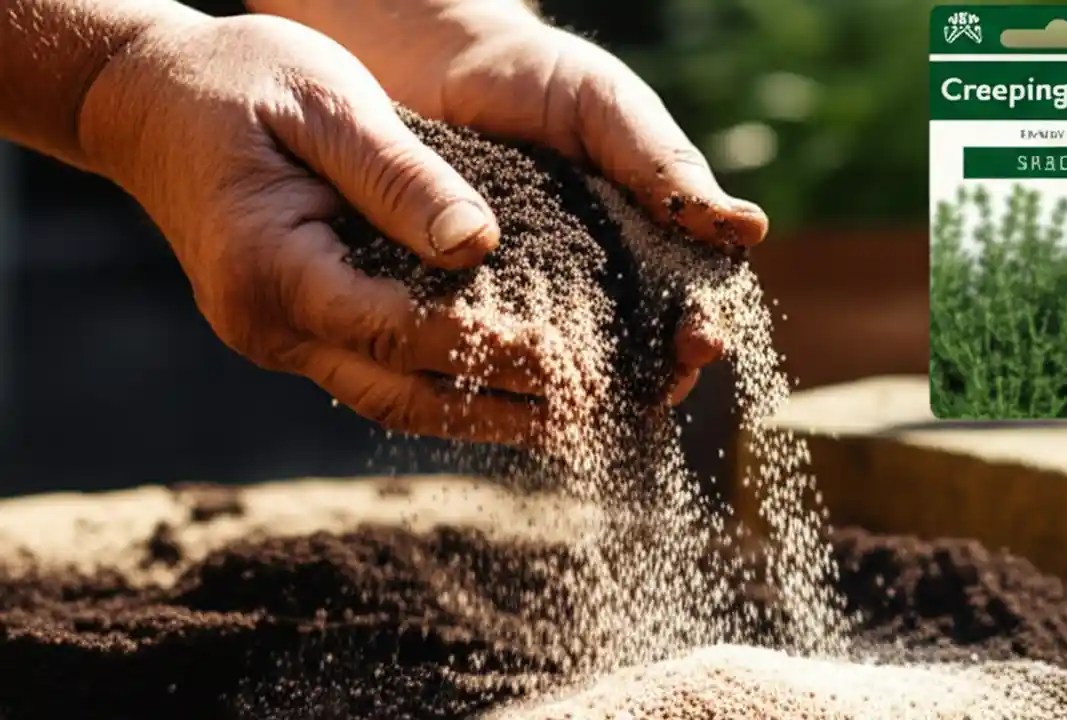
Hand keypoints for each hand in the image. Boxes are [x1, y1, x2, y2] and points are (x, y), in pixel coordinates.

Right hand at [78, 13, 553, 443]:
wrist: (148, 101)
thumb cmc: (240, 84)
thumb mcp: (328, 104)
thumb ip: (400, 177)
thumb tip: (476, 244)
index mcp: (273, 267)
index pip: (400, 332)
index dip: (489, 350)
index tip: (568, 358)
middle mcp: (267, 323)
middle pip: (399, 393)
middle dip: (497, 410)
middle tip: (584, 413)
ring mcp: (272, 336)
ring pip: (387, 400)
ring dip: (473, 417)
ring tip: (559, 422)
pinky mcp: (288, 329)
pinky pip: (371, 375)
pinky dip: (438, 388)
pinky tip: (496, 391)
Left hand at [250, 0, 767, 403]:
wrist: (430, 58)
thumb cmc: (536, 75)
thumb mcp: (608, 108)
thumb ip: (664, 167)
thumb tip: (751, 231)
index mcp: (642, 236)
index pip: (685, 297)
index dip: (698, 324)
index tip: (702, 341)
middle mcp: (592, 278)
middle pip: (634, 347)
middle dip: (649, 374)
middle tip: (653, 392)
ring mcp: (529, 296)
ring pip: (564, 360)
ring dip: (579, 391)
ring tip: (585, 412)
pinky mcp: (465, 302)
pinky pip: (488, 345)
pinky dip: (498, 370)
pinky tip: (504, 393)